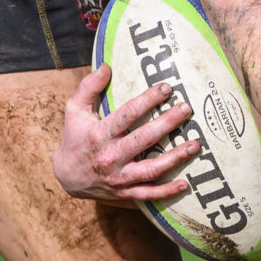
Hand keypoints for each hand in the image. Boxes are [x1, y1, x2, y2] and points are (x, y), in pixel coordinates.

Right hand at [55, 64, 194, 203]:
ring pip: (151, 169)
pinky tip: (185, 183)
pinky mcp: (124, 193)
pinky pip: (148, 194)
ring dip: (175, 157)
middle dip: (168, 123)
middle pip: (144, 139)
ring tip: (195, 144)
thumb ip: (89, 87)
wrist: (66, 176)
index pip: (127, 114)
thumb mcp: (74, 110)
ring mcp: (118, 177)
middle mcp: (110, 156)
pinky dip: (167, 191)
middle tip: (187, 109)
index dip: (148, 99)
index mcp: (99, 134)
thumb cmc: (75, 138)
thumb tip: (106, 66)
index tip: (167, 88)